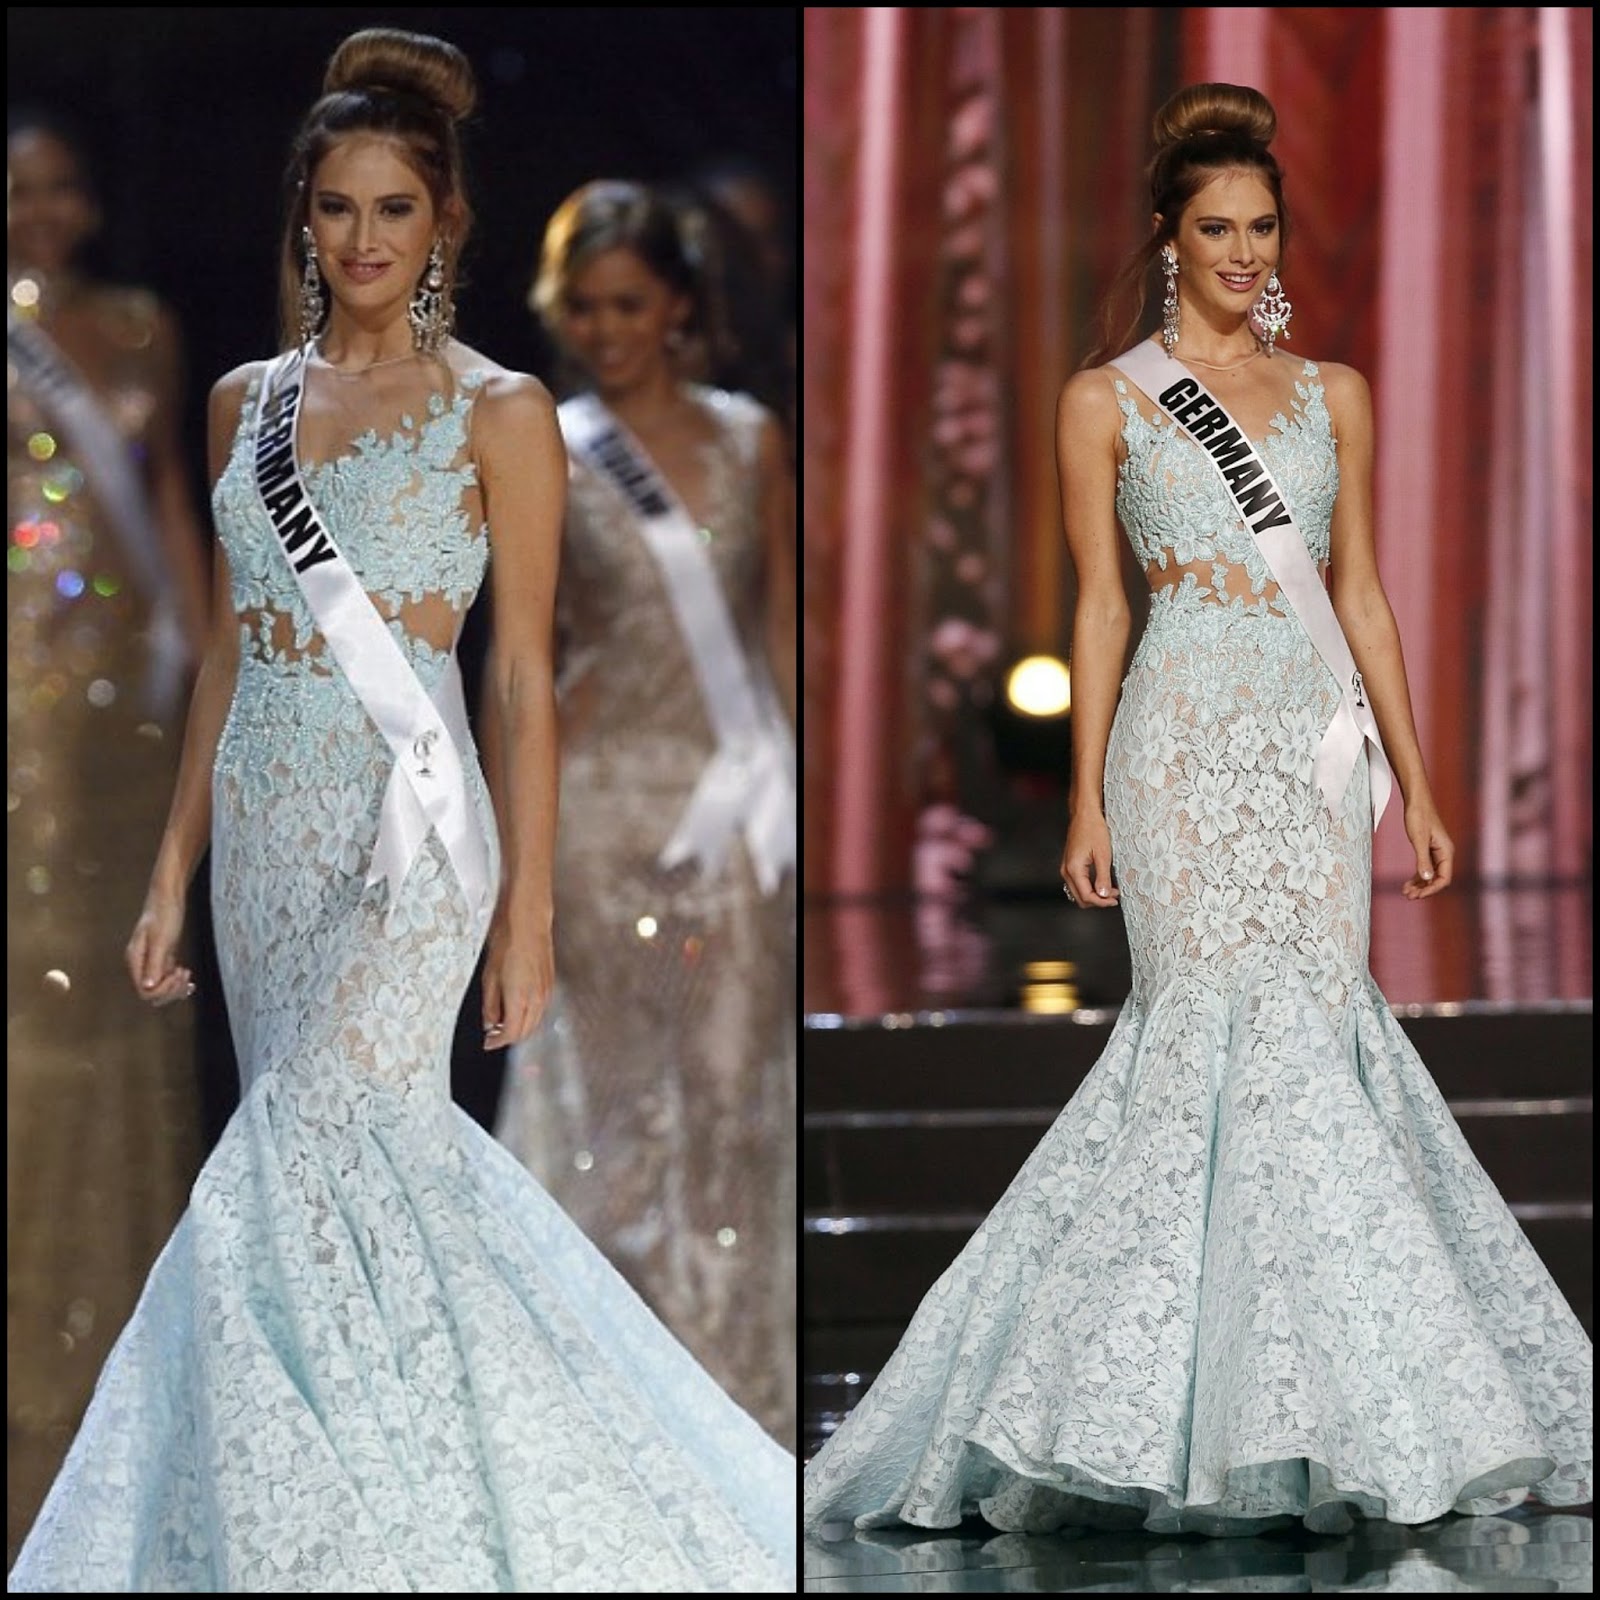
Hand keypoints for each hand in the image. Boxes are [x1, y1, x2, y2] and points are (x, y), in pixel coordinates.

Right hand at [126, 891, 193, 1005]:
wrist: (168, 896)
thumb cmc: (164, 913)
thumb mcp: (161, 939)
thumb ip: (155, 963)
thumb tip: (148, 986)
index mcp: (135, 960)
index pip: (144, 991)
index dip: (163, 990)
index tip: (177, 973)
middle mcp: (140, 964)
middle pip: (152, 994)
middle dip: (171, 990)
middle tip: (184, 973)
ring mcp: (151, 962)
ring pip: (160, 989)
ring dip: (175, 988)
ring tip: (186, 974)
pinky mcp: (161, 958)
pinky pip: (166, 980)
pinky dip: (177, 983)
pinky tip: (188, 979)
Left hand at [481, 917, 553, 1050]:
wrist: (527, 922)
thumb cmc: (506, 943)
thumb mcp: (489, 976)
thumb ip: (489, 1005)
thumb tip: (489, 1023)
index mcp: (520, 999)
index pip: (511, 1033)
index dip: (497, 1042)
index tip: (487, 1042)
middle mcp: (537, 999)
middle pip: (525, 1032)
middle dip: (509, 1037)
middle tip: (493, 1035)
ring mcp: (546, 991)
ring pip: (535, 1022)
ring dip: (520, 1027)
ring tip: (503, 1022)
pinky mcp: (550, 983)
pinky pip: (541, 1009)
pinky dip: (529, 1016)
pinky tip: (517, 1008)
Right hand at [1059, 811, 1120, 908]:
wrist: (1085, 814)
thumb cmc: (1093, 828)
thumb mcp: (1103, 854)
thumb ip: (1103, 877)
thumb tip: (1104, 895)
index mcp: (1074, 869)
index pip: (1086, 895)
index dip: (1101, 902)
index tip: (1114, 900)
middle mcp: (1066, 871)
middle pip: (1080, 898)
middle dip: (1098, 900)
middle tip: (1113, 896)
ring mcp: (1066, 868)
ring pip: (1078, 892)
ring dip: (1094, 895)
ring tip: (1110, 890)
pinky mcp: (1070, 865)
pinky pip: (1078, 884)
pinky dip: (1089, 888)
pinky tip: (1101, 883)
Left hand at [1401, 800, 1453, 899]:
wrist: (1416, 800)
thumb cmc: (1418, 816)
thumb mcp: (1418, 839)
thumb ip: (1422, 859)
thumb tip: (1426, 878)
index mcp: (1446, 852)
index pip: (1444, 878)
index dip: (1432, 889)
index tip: (1417, 895)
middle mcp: (1444, 854)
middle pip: (1437, 879)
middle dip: (1424, 889)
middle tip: (1407, 896)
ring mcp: (1436, 852)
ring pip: (1431, 874)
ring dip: (1419, 885)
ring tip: (1405, 892)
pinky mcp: (1428, 849)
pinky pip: (1425, 868)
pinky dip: (1417, 876)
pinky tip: (1408, 883)